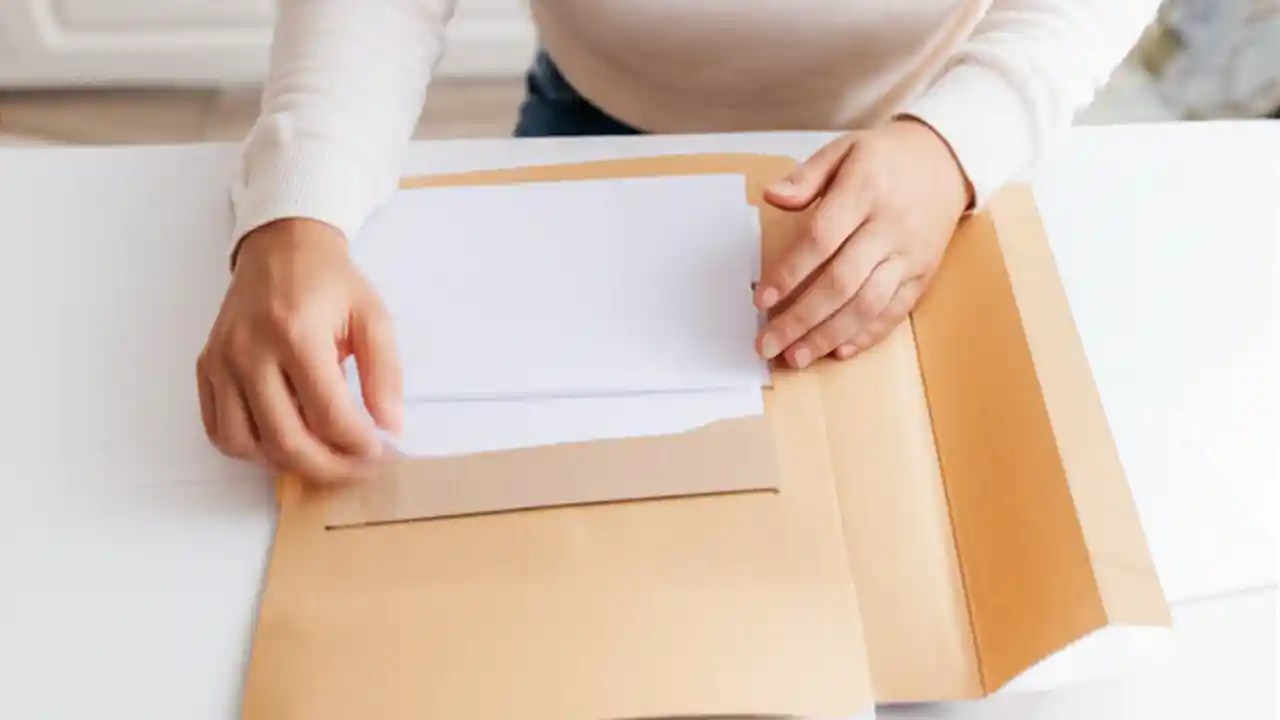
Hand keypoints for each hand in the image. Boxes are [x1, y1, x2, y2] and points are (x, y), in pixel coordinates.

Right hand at [197, 219, 402, 480]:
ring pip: (245, 444)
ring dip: (287, 463)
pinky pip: (219, 430)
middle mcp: (250, 351)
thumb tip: (390, 427)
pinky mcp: (206, 368)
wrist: (281, 247)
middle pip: (285, 439)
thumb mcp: (373, 316)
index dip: (357, 445)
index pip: (327, 414)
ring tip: (322, 455)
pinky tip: (283, 440)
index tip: (379, 451)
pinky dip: (251, 449)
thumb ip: (385, 373)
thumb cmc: (330, 282)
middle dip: (328, 467)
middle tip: (356, 467)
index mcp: (296, 333)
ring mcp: (221, 362)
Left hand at [754, 119, 971, 366]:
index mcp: (865, 190)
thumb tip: (771, 197)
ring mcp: (909, 254)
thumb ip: (805, 177)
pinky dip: (867, 335)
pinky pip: (896, 311)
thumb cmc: (883, 158)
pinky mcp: (923, 274)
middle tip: (768, 344)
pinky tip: (838, 351)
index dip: (789, 273)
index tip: (761, 299)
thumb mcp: (842, 150)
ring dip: (829, 336)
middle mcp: (890, 226)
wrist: (944, 161)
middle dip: (801, 319)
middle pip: (841, 282)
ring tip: (796, 357)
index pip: (821, 239)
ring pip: (867, 304)